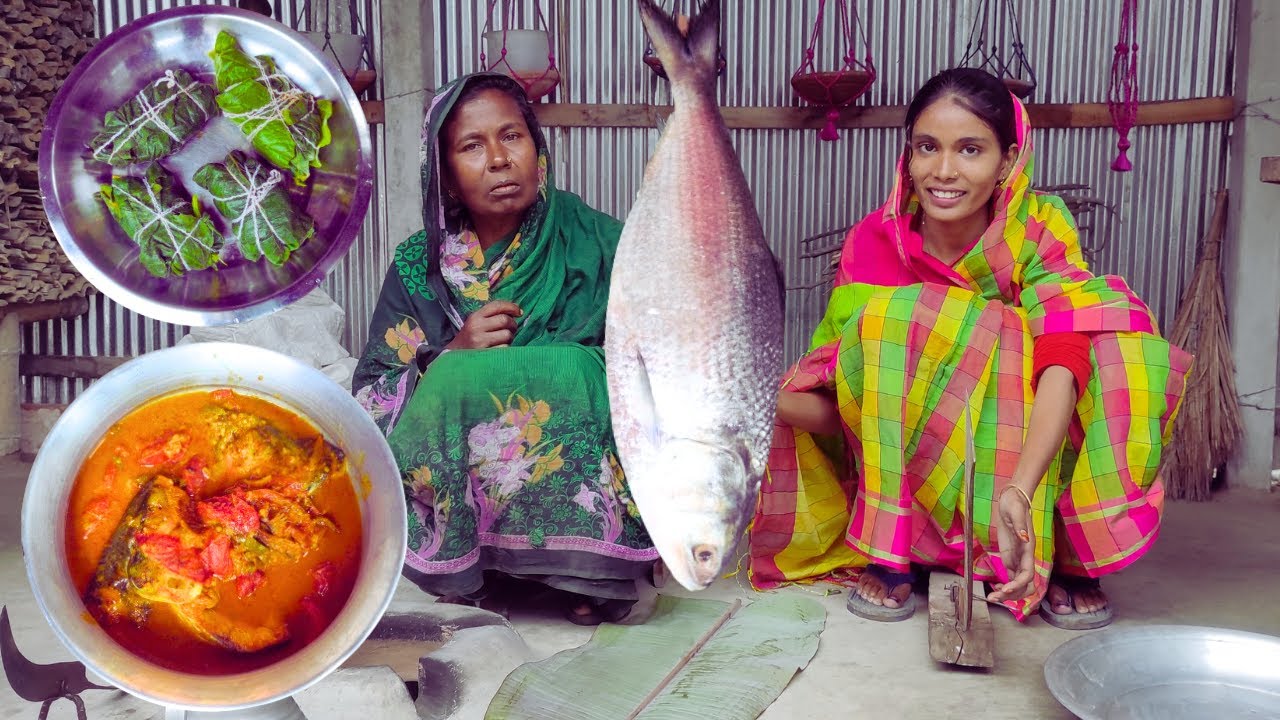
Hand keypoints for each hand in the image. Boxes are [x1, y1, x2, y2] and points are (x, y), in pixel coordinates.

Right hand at [446, 301, 521, 349]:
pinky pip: (505, 348)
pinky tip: (499, 349)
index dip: (511, 307)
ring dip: (510, 338)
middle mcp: (477, 327)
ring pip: (507, 335)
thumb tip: (517, 312)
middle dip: (513, 324)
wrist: (453, 358)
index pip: (497, 305)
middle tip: (512, 329)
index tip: (519, 312)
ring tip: (503, 340)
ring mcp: (480, 341)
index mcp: (475, 316)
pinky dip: (505, 348)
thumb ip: (491, 316)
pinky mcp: (485, 354)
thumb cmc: (469, 339)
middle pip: (505, 320)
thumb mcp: (475, 323)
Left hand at [986, 485, 1036, 603]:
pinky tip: (995, 588)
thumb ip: (1020, 525)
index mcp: (1028, 549)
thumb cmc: (1015, 505)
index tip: (1006, 589)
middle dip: (1013, 594)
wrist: (1012, 499)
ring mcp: (1017, 558)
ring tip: (993, 597)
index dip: (1019, 584)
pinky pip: (1010, 576)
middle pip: (1025, 584)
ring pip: (1017, 583)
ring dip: (1008, 593)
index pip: (1027, 574)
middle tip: (996, 598)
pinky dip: (1005, 586)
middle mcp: (1024, 557)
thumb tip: (1024, 537)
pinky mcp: (1010, 557)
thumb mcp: (1016, 512)